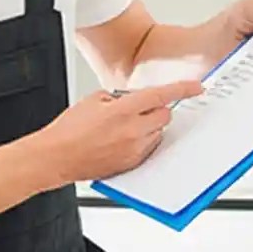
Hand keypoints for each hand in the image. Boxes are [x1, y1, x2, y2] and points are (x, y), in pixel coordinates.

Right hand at [31, 80, 203, 187]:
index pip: (161, 96)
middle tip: (141, 108)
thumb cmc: (68, 130)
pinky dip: (142, 141)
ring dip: (150, 126)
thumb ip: (118, 97)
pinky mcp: (130, 164)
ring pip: (157, 133)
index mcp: (123, 110)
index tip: (196, 87)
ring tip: (125, 127)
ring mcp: (132, 150)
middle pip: (164, 116)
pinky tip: (122, 140)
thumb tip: (133, 100)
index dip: (182, 89)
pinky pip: (148, 149)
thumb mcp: (93, 100)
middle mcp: (132, 131)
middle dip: (158, 109)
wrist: (56, 156)